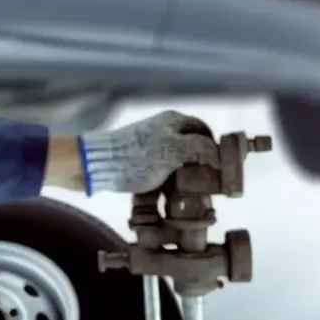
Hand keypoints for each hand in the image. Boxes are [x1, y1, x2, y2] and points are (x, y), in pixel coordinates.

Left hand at [77, 110, 220, 193]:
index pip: (205, 132)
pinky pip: (161, 174)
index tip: (223, 168)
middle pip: (192, 149)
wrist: (95, 165)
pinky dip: (167, 185)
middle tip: (207, 185)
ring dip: (184, 179)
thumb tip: (220, 154)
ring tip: (189, 195)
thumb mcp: (174, 151)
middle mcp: (164, 131)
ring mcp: (151, 148)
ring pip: (177, 164)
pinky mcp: (139, 163)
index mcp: (175, 121)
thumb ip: (200, 149)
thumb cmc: (136, 156)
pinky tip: (169, 197)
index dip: (216, 148)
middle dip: (200, 167)